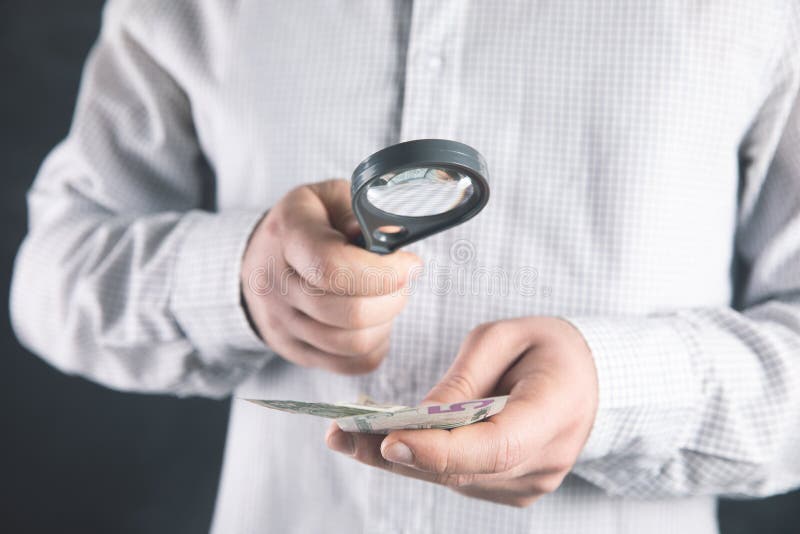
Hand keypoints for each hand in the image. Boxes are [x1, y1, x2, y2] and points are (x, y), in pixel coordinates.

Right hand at [241, 179, 421, 374]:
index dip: (383, 272)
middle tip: (401, 279)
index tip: (410, 263)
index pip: (333, 267)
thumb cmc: (307, 223)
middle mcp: (277, 284)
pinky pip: (350, 364)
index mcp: (288, 235)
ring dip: (386, 321)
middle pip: (350, 313)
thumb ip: (360, 212)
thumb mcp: (329, 198)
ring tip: (387, 297)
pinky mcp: (294, 351)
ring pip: (354, 344)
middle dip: (393, 297)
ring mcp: (282, 324)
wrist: (259, 259)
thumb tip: (390, 238)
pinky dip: (375, 346)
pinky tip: (374, 321)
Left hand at [326, 317, 597, 505]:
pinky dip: (424, 462)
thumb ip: (464, 377)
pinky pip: (461, 480)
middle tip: (340, 435)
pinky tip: (388, 441)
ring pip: (455, 480)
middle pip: (465, 470)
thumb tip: (417, 416)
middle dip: (398, 454)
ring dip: (401, 460)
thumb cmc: (548, 348)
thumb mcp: (506, 337)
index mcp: (554, 411)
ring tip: (347, 436)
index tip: (388, 440)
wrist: (592, 381)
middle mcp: (546, 459)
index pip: (496, 446)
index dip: (440, 450)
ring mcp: (532, 482)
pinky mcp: (514, 489)